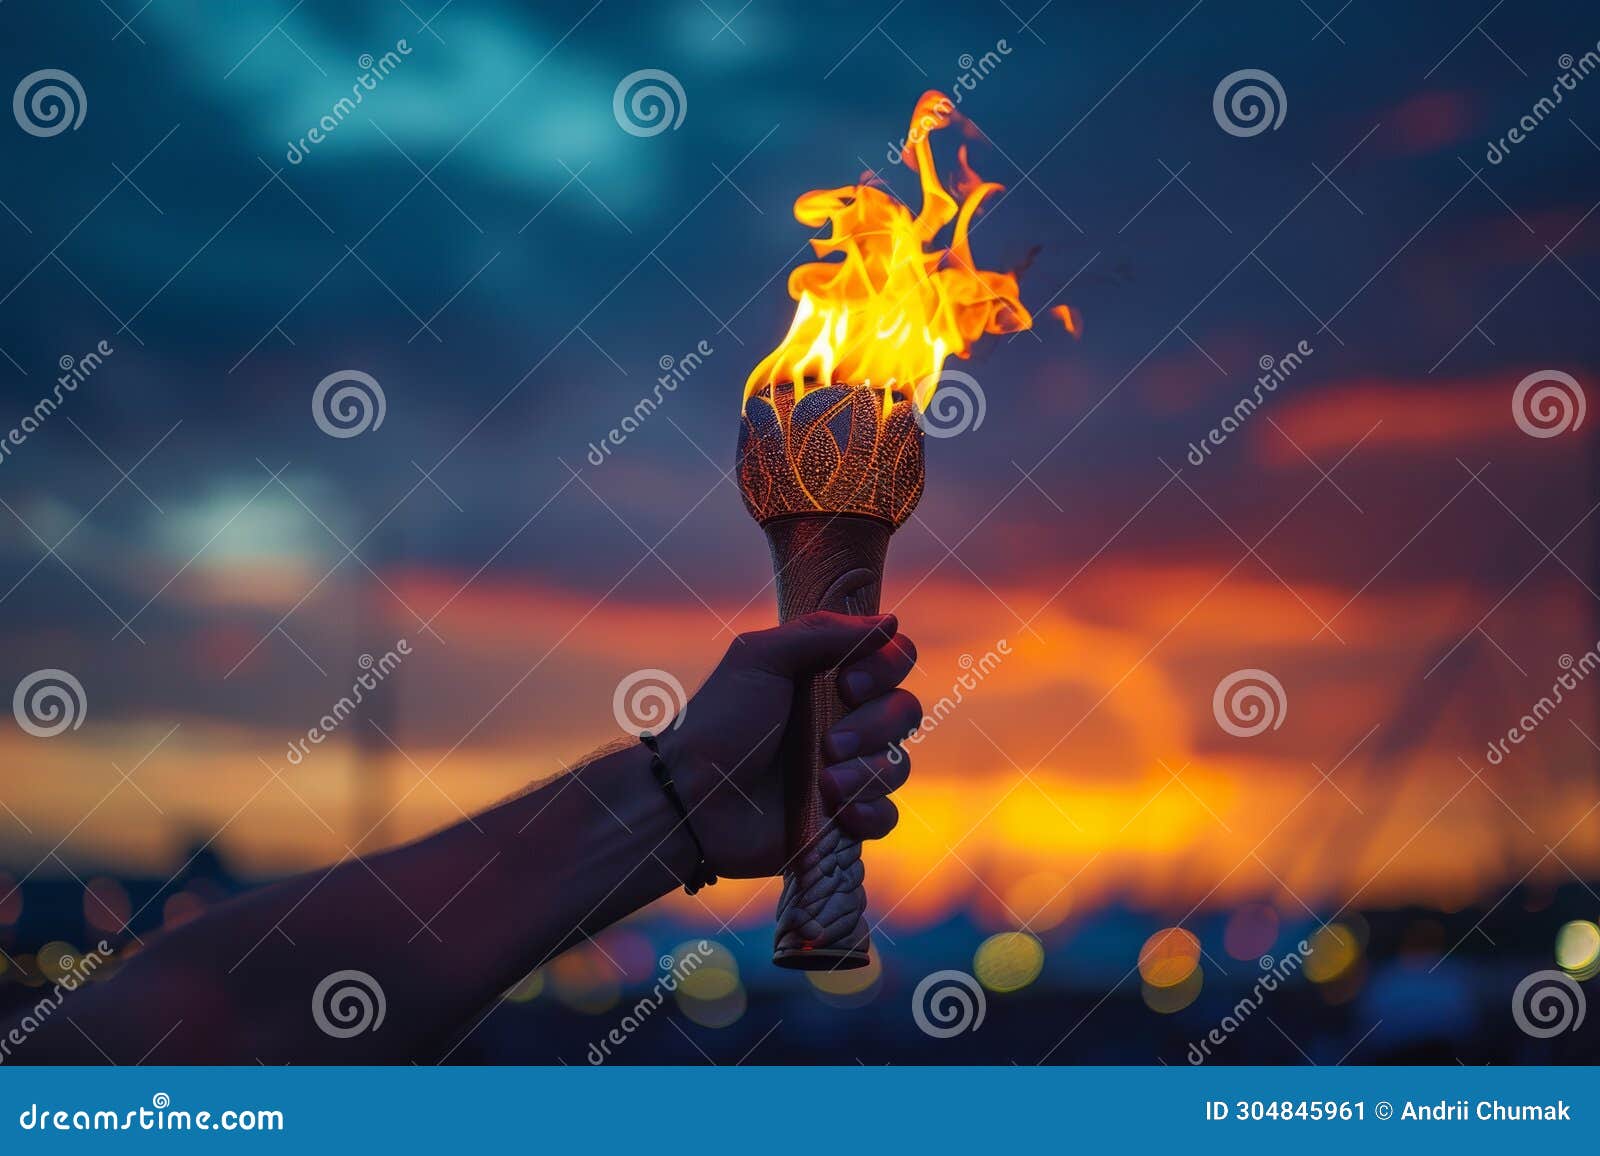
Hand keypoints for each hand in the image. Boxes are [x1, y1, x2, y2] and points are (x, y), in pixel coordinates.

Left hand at [657, 612, 919, 878]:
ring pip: (898, 764)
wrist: (691, 797)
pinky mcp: (842, 819)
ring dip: (867, 773)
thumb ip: (822, 632)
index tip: (848, 682)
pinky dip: (871, 813)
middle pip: (905, 711)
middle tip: (828, 742)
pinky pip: (887, 815)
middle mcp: (845, 720)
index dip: (886, 668)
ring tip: (825, 784)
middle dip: (873, 726)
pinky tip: (840, 811)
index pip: (894, 658)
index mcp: (829, 677)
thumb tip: (890, 621)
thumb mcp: (760, 657)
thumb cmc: (719, 721)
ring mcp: (847, 770)